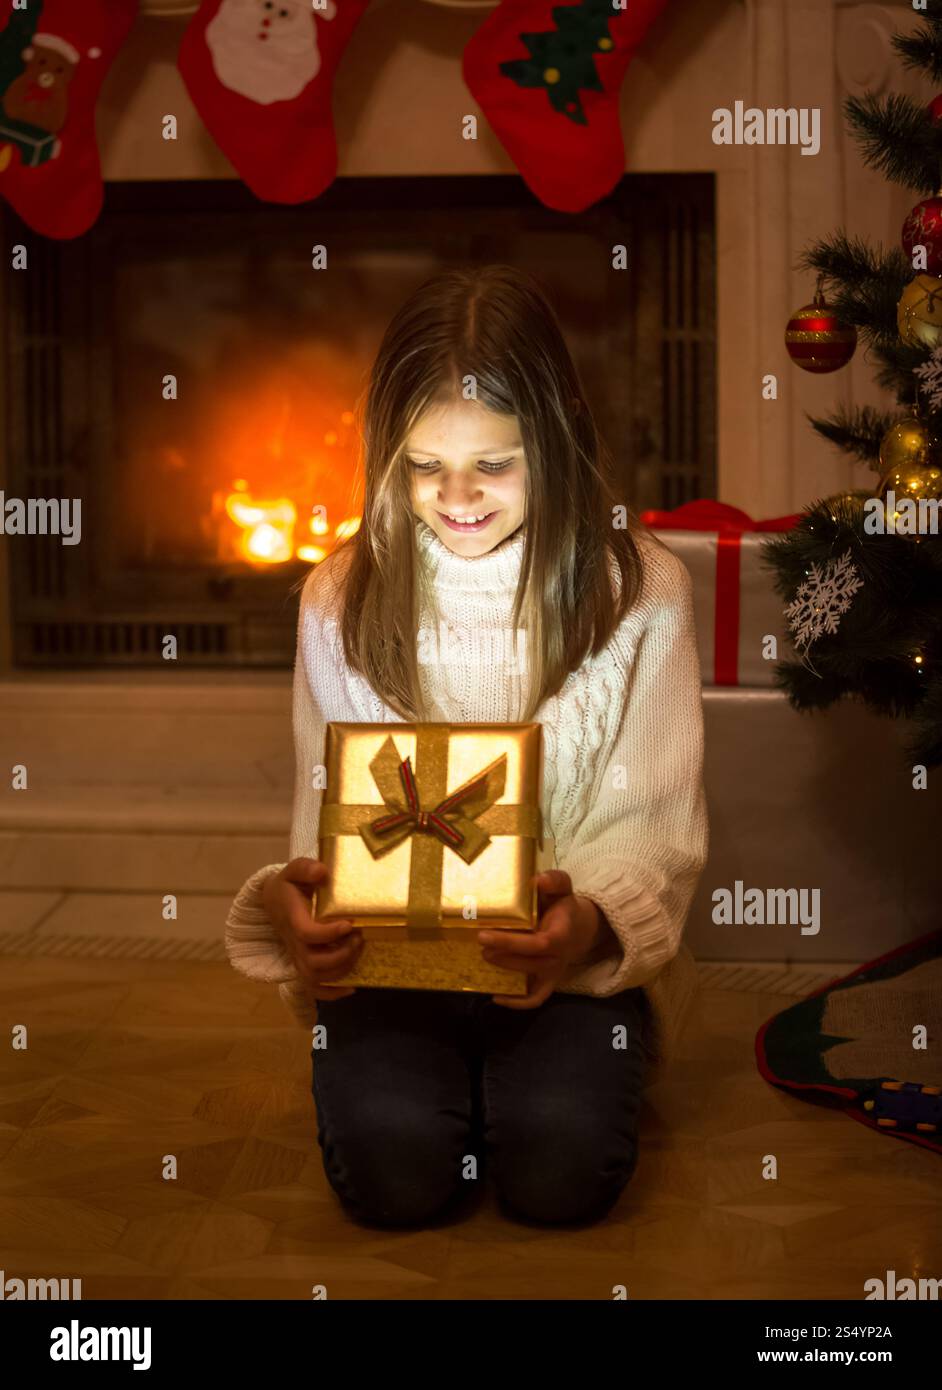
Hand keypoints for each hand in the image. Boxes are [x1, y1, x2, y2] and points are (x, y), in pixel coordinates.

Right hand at [261, 857, 362, 1000]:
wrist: (274, 900)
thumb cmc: (289, 885)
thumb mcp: (294, 869)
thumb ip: (305, 868)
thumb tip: (321, 872)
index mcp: (293, 919)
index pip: (307, 934)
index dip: (329, 934)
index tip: (349, 924)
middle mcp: (294, 943)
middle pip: (314, 962)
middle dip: (342, 954)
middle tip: (360, 936)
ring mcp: (297, 956)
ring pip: (316, 977)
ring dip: (342, 969)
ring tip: (358, 949)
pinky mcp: (302, 964)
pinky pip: (313, 988)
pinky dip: (332, 993)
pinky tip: (352, 987)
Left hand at [478, 869, 618, 1010]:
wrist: (579, 926)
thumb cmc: (563, 905)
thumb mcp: (562, 886)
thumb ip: (553, 880)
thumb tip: (537, 881)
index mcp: (561, 934)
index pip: (537, 944)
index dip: (510, 943)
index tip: (483, 934)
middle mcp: (558, 958)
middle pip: (530, 963)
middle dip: (502, 956)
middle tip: (478, 941)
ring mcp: (554, 973)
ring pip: (530, 983)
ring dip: (506, 974)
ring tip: (484, 958)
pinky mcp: (548, 982)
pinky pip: (535, 998)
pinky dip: (517, 1002)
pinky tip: (494, 995)